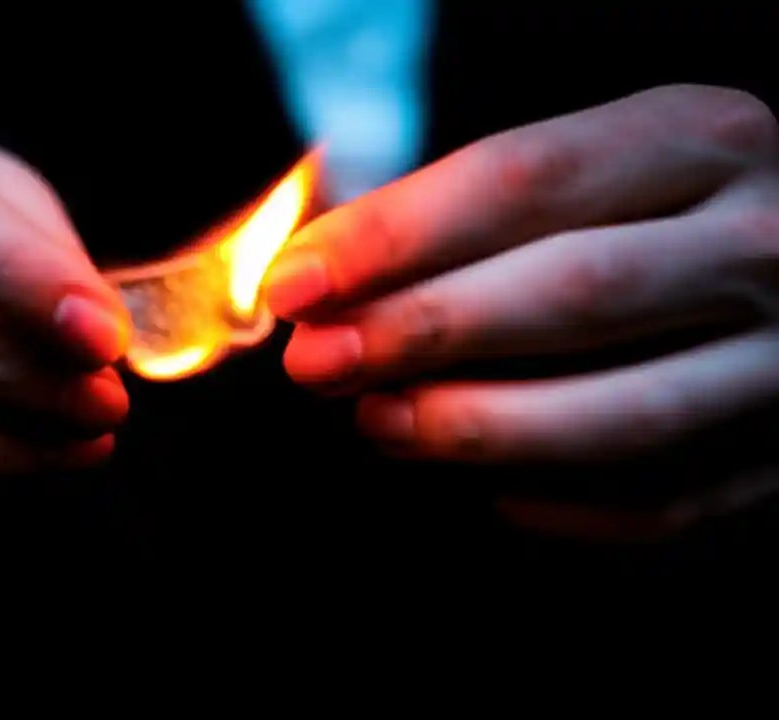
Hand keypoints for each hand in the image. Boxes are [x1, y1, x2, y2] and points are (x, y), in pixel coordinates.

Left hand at [263, 85, 777, 537]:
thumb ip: (464, 204)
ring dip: (473, 428)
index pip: (523, 178)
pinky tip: (483, 484)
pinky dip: (555, 502)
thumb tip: (318, 267)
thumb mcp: (591, 162)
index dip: (393, 236)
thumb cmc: (657, 209)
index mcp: (701, 137)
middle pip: (569, 292)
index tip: (298, 282)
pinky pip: (661, 499)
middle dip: (419, 332)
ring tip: (378, 422)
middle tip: (317, 362)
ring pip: (618, 416)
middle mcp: (761, 239)